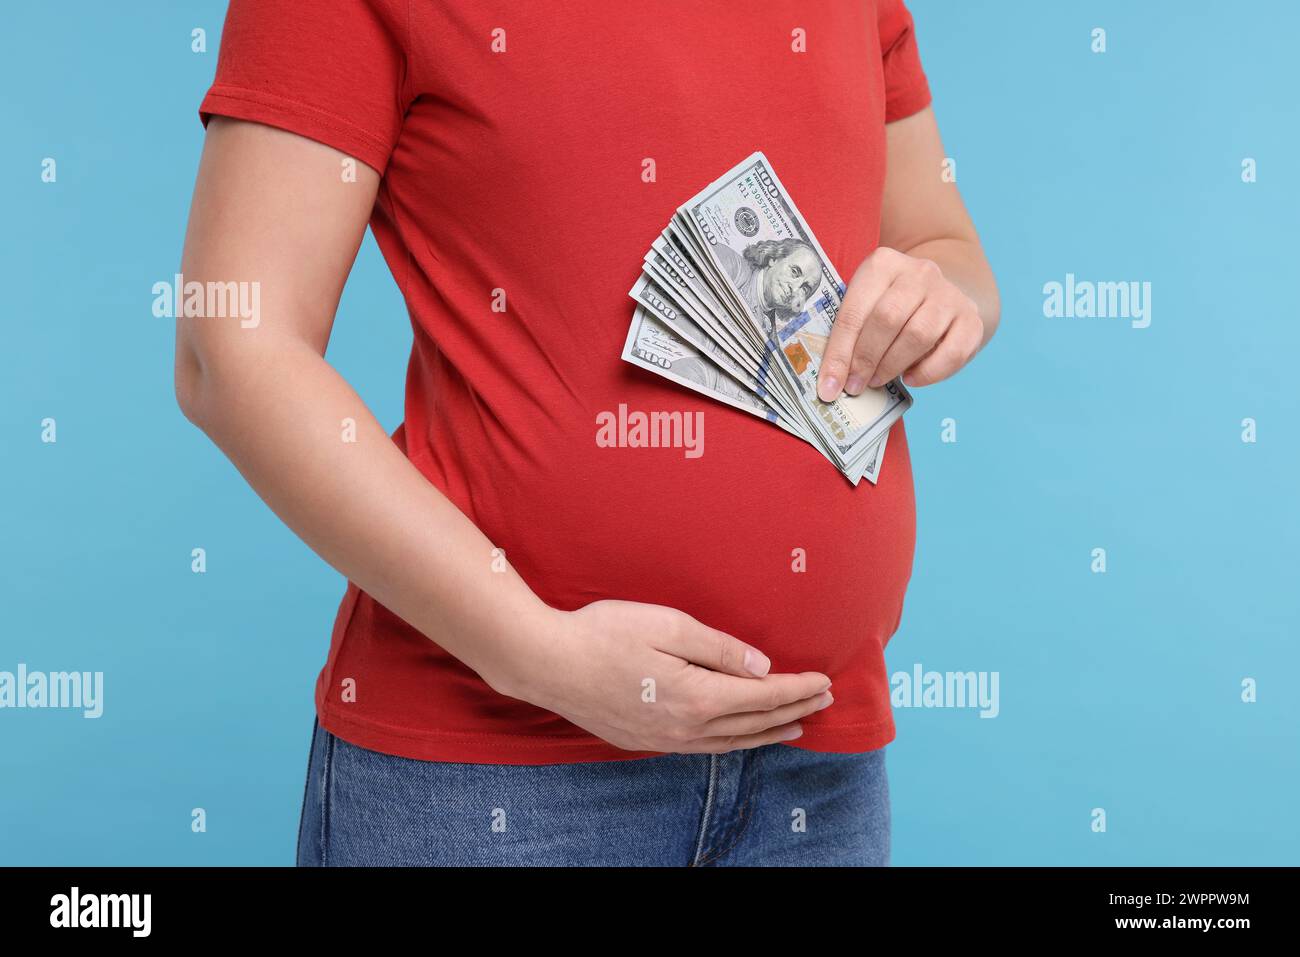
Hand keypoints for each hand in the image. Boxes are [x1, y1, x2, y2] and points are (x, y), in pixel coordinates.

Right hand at [493, 600, 833, 753]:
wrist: (547, 663)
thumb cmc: (604, 634)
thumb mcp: (668, 625)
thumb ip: (718, 648)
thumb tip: (760, 666)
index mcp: (697, 696)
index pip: (762, 696)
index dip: (796, 688)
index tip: (824, 680)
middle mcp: (686, 727)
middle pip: (754, 724)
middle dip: (793, 711)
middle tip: (823, 701)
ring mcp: (665, 739)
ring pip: (731, 743)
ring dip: (768, 733)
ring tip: (795, 726)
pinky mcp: (646, 740)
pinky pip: (706, 748)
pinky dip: (735, 743)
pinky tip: (740, 737)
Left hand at [817, 246, 983, 400]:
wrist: (938, 294)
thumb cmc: (889, 305)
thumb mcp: (865, 305)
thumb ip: (849, 334)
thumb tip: (832, 381)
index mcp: (883, 264)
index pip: (855, 311)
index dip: (840, 352)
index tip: (829, 385)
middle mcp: (919, 273)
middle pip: (887, 319)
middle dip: (866, 359)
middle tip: (855, 385)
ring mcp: (949, 294)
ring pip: (919, 335)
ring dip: (893, 365)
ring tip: (878, 380)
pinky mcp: (971, 319)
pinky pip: (952, 352)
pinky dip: (929, 373)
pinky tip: (911, 378)